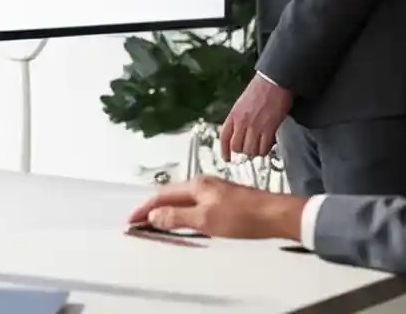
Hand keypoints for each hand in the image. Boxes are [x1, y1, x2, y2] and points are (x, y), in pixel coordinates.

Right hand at [127, 176, 305, 239]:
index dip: (144, 208)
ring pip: (182, 199)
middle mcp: (203, 183)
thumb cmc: (241, 217)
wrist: (275, 214)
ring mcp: (214, 189)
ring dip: (166, 210)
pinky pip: (193, 203)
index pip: (162, 195)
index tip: (130, 221)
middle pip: (170, 195)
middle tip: (138, 223)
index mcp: (196, 185)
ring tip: (154, 223)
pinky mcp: (223, 198)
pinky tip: (182, 220)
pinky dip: (181, 211)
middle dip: (152, 208)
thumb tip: (153, 215)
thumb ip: (178, 217)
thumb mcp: (206, 220)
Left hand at [220, 74, 292, 160]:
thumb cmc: (260, 89)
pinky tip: (268, 145)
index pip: (224, 137)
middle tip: (249, 149)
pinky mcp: (269, 128)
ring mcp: (255, 126)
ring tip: (259, 147)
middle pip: (237, 147)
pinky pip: (264, 148)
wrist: (274, 81)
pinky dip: (265, 150)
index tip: (226, 158)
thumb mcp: (242, 103)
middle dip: (243, 151)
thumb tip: (240, 132)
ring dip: (255, 152)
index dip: (224, 150)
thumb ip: (239, 118)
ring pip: (250, 150)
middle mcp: (242, 122)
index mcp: (234, 115)